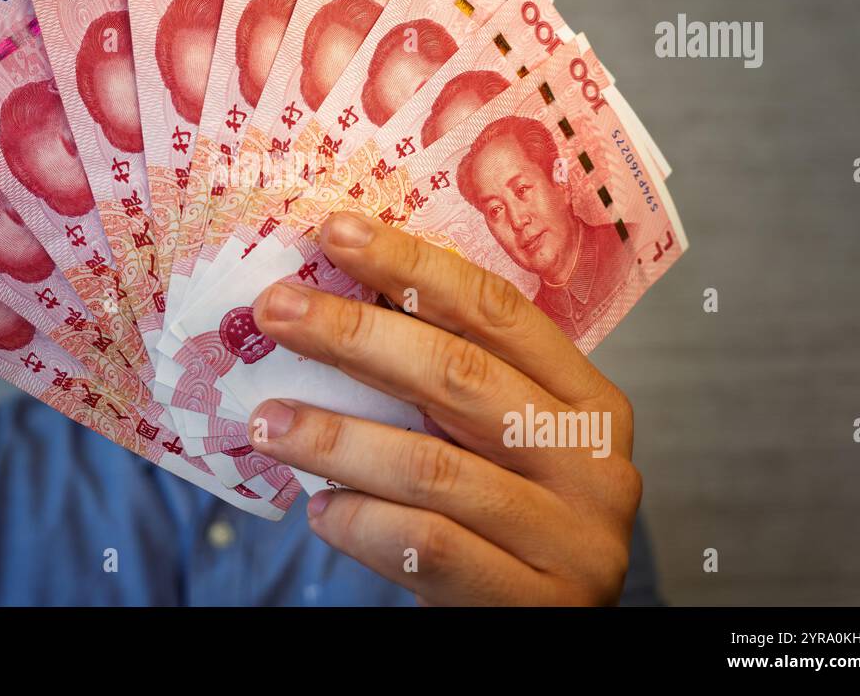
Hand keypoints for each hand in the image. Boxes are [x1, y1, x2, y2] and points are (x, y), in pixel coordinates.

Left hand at [248, 211, 640, 605]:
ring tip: (267, 421)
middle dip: (354, 335)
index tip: (335, 233)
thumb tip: (335, 299)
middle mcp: (592, 461)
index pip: (497, 311)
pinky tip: (321, 510)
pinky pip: (429, 547)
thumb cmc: (509, 516)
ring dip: (335, 438)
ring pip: (432, 467)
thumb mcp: (503, 438)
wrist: (549, 626)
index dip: (412, 266)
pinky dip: (362, 522)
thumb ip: (454, 381)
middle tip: (276, 310)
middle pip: (460, 376)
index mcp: (588, 398)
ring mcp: (571, 538)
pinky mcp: (535, 602)